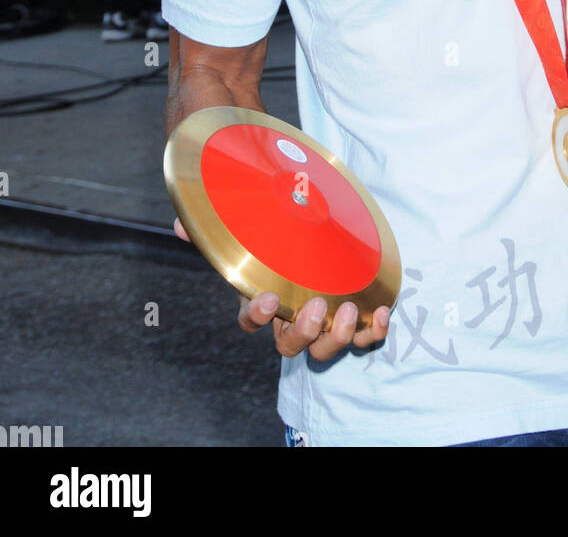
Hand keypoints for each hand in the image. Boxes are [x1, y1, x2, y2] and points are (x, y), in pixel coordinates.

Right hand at [172, 217, 390, 360]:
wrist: (322, 227)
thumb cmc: (280, 234)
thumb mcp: (252, 225)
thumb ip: (220, 225)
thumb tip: (180, 223)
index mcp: (265, 299)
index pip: (251, 322)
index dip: (256, 317)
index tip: (266, 299)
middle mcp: (293, 317)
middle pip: (290, 345)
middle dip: (302, 332)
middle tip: (316, 307)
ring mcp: (325, 321)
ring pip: (324, 350)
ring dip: (337, 338)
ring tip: (346, 310)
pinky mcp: (357, 316)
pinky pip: (364, 338)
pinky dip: (373, 333)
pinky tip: (381, 313)